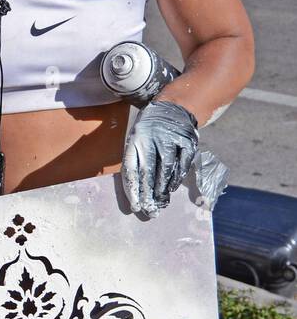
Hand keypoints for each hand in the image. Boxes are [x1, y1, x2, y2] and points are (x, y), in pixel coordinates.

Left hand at [121, 99, 198, 214]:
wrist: (171, 108)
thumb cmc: (148, 131)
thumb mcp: (135, 140)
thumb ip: (134, 162)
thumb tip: (135, 192)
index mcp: (135, 139)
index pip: (132, 168)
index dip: (134, 190)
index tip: (135, 207)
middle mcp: (152, 138)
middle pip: (149, 171)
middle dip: (149, 194)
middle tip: (149, 210)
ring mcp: (171, 139)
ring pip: (166, 169)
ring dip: (162, 189)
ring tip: (160, 203)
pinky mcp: (186, 141)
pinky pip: (182, 164)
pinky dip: (176, 178)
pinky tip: (171, 189)